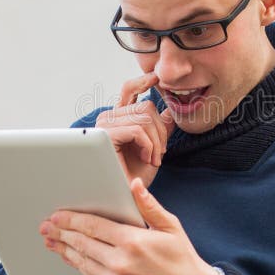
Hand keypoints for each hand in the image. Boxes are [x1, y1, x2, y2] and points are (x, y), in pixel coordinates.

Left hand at [39, 178, 219, 274]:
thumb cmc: (183, 259)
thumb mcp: (170, 227)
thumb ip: (148, 206)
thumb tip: (134, 185)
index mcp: (134, 242)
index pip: (94, 227)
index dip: (73, 220)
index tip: (58, 215)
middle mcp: (121, 263)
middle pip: (83, 244)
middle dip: (62, 233)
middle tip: (46, 227)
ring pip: (83, 262)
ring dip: (65, 250)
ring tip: (52, 241)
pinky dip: (79, 265)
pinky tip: (72, 258)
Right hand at [95, 72, 174, 186]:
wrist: (128, 196)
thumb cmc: (137, 175)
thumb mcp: (154, 146)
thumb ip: (160, 127)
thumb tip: (169, 110)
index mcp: (118, 118)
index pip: (129, 90)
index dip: (143, 81)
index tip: (155, 77)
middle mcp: (108, 118)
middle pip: (146, 106)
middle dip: (160, 131)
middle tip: (158, 154)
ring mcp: (105, 125)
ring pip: (144, 117)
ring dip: (156, 141)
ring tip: (152, 158)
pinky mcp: (105, 135)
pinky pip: (138, 130)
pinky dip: (149, 145)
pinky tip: (147, 159)